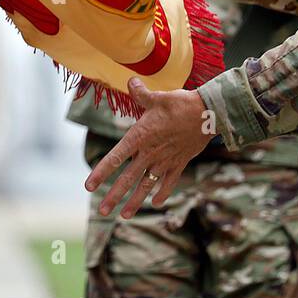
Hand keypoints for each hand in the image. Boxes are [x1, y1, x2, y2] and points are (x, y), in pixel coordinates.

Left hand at [84, 78, 213, 217]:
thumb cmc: (180, 104)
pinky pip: (168, 182)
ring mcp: (165, 161)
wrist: (208, 114)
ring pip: (146, 186)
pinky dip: (161, 193)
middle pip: (128, 179)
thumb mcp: (157, 97)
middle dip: (115, 196)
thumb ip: (141, 93)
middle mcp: (150, 153)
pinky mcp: (179, 163)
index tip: (89, 186)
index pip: (115, 157)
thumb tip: (130, 82)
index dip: (101, 172)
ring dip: (135, 201)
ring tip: (124, 216)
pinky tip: (155, 202)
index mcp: (140, 136)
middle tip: (103, 211)